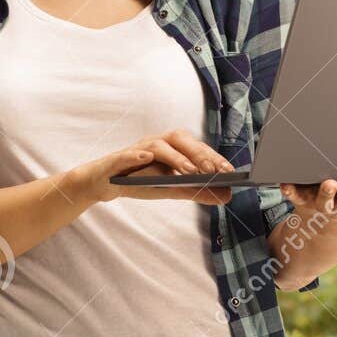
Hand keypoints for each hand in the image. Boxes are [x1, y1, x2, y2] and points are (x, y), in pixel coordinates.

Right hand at [71, 128, 234, 206]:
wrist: (106, 183)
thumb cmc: (141, 180)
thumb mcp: (172, 188)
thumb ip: (198, 191)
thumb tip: (227, 196)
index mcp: (173, 147)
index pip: (196, 148)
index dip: (213, 158)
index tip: (230, 172)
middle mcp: (158, 142)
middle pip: (181, 140)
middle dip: (198, 154)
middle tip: (213, 171)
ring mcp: (138, 148)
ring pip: (158, 145)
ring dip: (175, 157)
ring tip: (189, 171)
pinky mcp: (119, 158)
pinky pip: (128, 154)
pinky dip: (137, 154)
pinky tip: (146, 157)